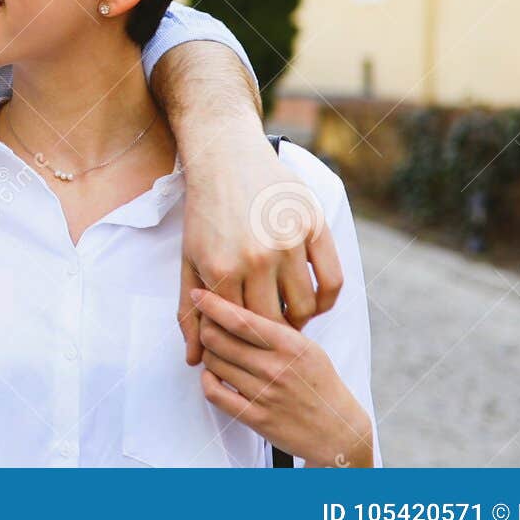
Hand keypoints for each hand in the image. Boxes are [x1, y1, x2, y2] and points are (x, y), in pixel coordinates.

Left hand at [178, 133, 342, 362]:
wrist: (226, 158)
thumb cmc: (205, 213)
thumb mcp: (187, 260)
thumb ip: (190, 312)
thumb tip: (193, 361)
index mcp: (222, 270)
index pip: (239, 329)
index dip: (243, 341)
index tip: (245, 343)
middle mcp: (257, 259)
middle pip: (274, 323)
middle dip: (271, 335)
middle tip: (270, 335)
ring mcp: (288, 242)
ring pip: (306, 307)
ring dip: (299, 320)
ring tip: (289, 317)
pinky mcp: (313, 227)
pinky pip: (332, 281)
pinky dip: (327, 301)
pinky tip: (313, 302)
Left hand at [192, 289, 372, 466]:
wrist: (338, 431)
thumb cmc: (320, 385)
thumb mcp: (306, 347)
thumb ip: (274, 329)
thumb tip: (236, 308)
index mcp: (290, 345)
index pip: (240, 319)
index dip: (213, 304)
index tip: (198, 294)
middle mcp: (276, 367)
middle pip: (217, 339)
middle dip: (205, 327)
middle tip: (206, 325)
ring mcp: (264, 394)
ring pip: (212, 363)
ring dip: (207, 354)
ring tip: (216, 352)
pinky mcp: (255, 418)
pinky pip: (214, 393)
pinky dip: (207, 380)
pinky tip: (214, 375)